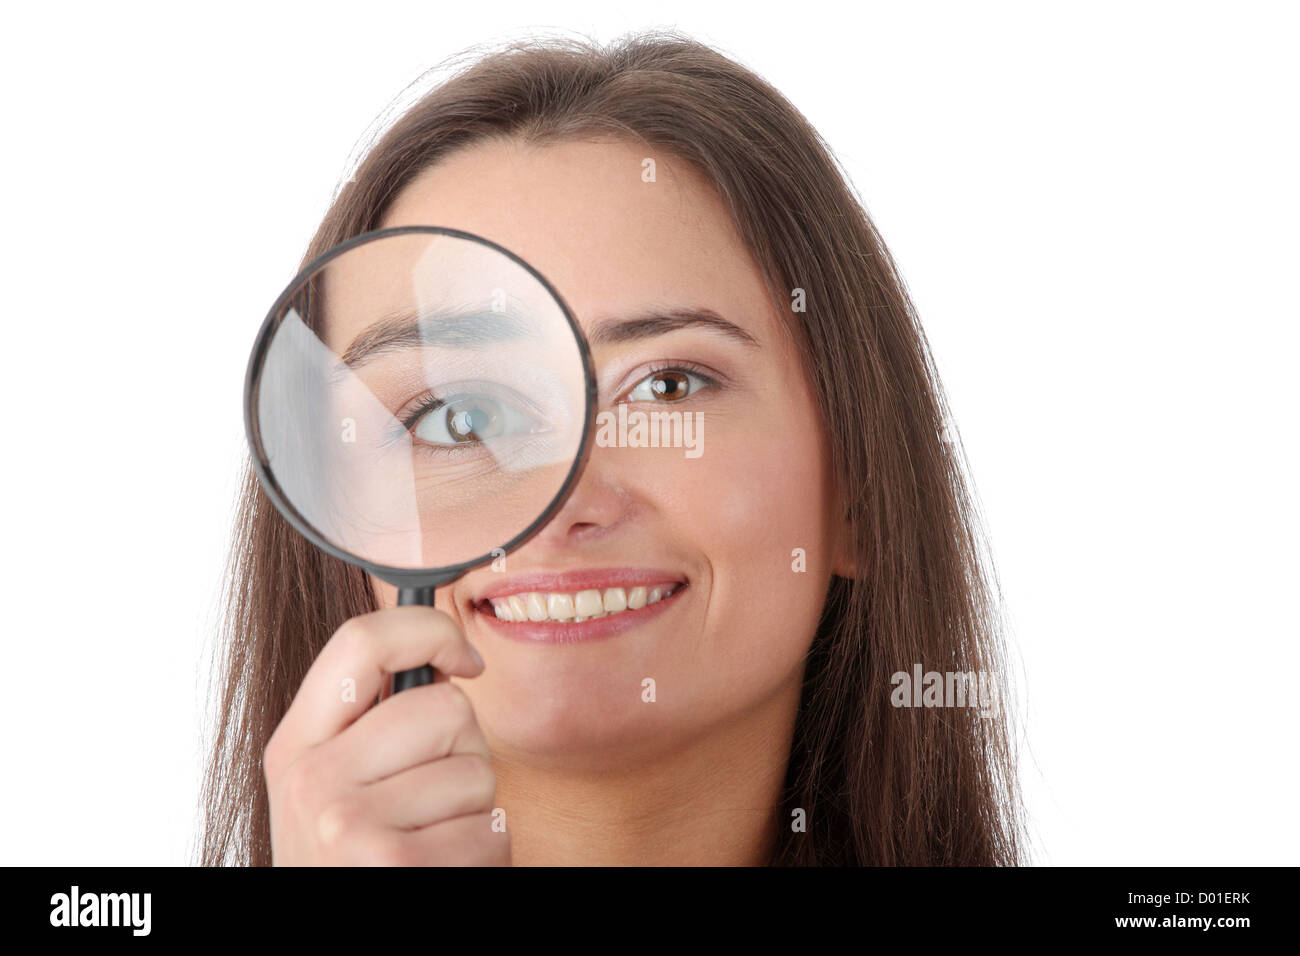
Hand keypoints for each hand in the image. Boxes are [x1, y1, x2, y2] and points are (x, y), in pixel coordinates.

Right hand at [263, 605, 507, 864]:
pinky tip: (445, 871)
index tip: (465, 658)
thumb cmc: (359, 862)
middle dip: (463, 749)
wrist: (339, 940)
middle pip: (442, 706)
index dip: (429, 629)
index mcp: (296, 747)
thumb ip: (372, 723)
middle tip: (432, 799)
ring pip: (477, 767)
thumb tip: (447, 654)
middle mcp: (312, 781)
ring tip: (435, 841)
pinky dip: (486, 852)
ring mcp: (349, 826)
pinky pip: (491, 825)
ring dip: (476, 808)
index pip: (361, 641)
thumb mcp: (338, 786)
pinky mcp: (395, 865)